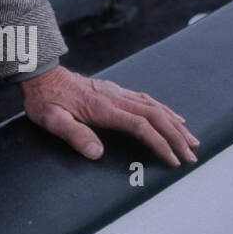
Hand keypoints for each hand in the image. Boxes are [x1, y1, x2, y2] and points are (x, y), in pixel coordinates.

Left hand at [19, 66, 199, 167]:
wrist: (40, 72)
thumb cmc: (44, 99)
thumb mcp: (50, 120)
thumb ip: (74, 135)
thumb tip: (97, 153)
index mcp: (102, 108)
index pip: (140, 126)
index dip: (159, 144)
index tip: (173, 161)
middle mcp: (114, 97)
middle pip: (155, 116)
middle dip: (176, 137)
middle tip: (192, 156)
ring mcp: (116, 92)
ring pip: (154, 107)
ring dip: (175, 125)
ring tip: (192, 141)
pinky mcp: (114, 90)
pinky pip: (146, 99)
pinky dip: (165, 110)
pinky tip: (174, 117)